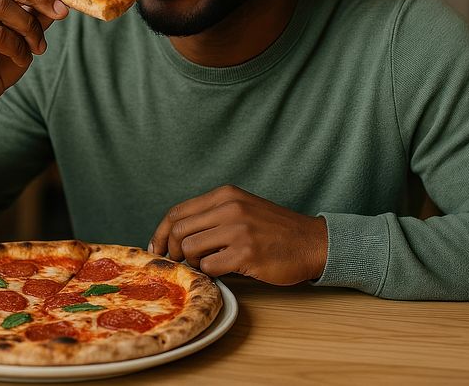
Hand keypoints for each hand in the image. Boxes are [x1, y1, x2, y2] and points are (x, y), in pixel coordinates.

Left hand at [148, 185, 327, 284]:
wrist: (312, 242)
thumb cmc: (275, 230)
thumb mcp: (242, 208)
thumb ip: (211, 215)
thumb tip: (172, 236)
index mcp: (225, 194)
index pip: (177, 212)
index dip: (160, 233)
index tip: (156, 249)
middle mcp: (230, 208)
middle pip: (178, 231)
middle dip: (173, 251)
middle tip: (182, 263)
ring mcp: (238, 230)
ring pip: (190, 249)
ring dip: (195, 263)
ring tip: (211, 264)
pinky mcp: (247, 253)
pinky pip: (210, 268)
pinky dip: (212, 274)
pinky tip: (225, 271)